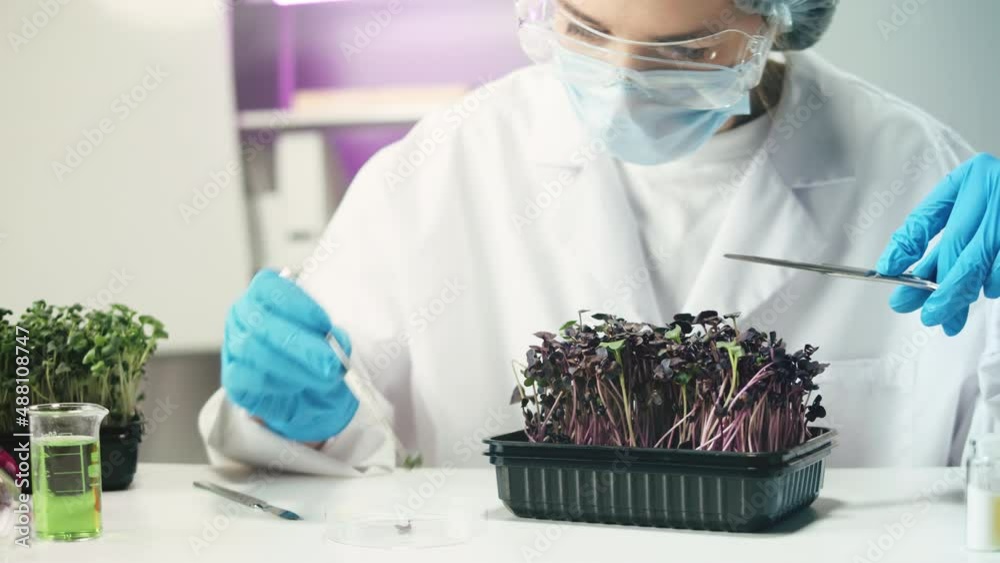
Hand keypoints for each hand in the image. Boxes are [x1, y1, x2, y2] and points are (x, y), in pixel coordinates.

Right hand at [222, 270, 357, 441]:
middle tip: (329, 361)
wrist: (305, 396)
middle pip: (260, 320)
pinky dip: (274, 382)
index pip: (269, 288)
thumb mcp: (333, 344)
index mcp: (264, 294)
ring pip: (251, 348)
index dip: (297, 304)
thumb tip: (338, 340)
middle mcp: (243, 315)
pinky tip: (296, 387)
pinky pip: (244, 376)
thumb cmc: (315, 358)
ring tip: (321, 378)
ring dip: (292, 366)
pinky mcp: (230, 378)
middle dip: (299, 342)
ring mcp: (233, 345)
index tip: (325, 324)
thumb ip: (336, 340)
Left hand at [877, 153, 999, 335]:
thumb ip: (930, 230)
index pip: (928, 217)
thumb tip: (895, 266)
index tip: (887, 271)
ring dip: (966, 293)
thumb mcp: (965, 201)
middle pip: (962, 248)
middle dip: (940, 288)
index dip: (906, 246)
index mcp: (973, 176)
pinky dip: (995, 284)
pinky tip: (988, 291)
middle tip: (928, 314)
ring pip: (985, 264)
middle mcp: (998, 190)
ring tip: (951, 316)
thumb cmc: (998, 199)